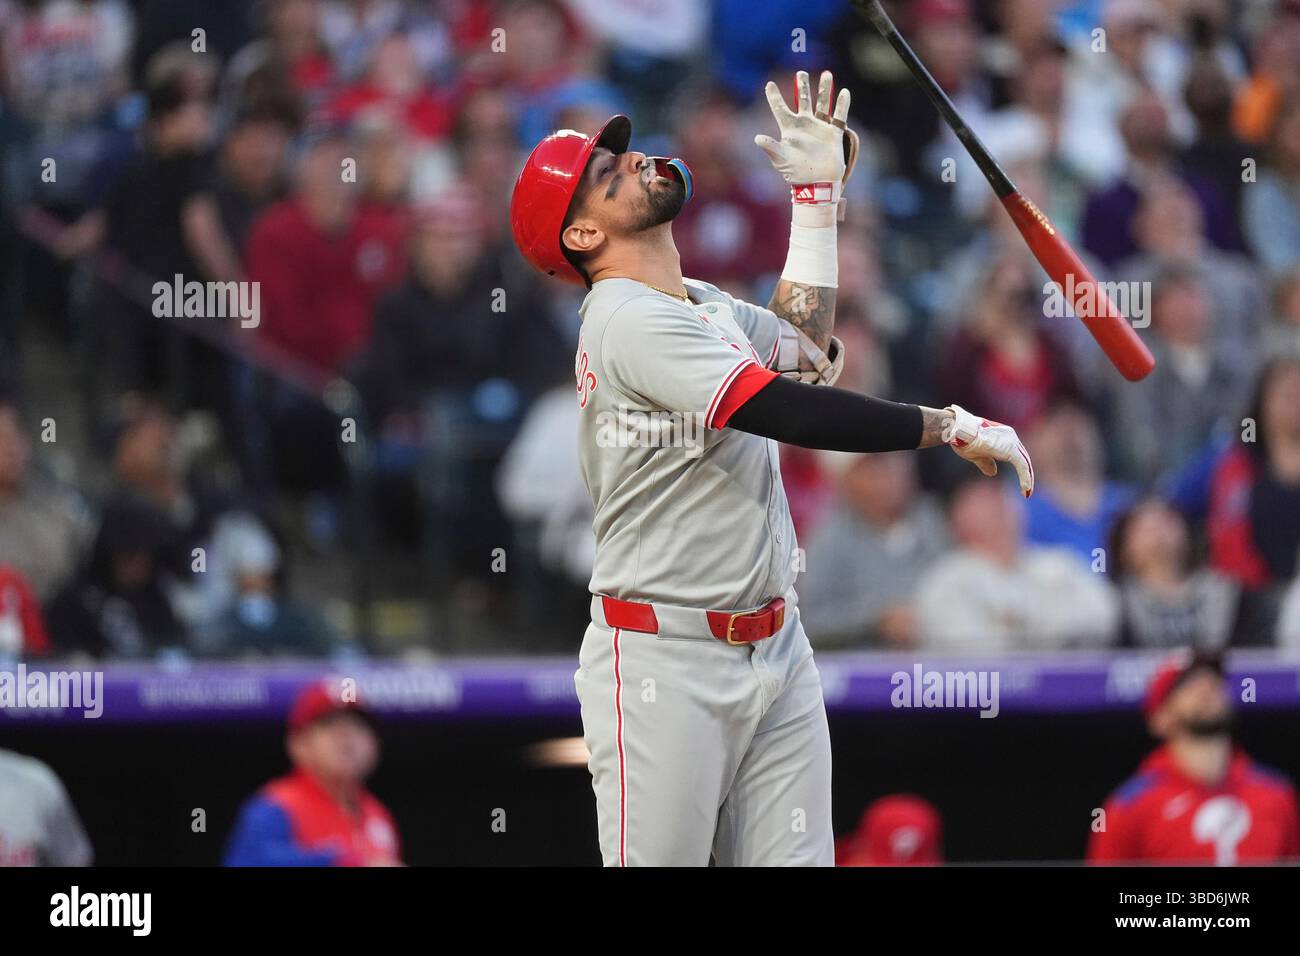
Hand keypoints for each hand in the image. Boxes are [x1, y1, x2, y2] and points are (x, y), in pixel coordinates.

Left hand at [755, 70, 856, 205]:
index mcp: (789, 129)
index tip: (769, 84)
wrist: (817, 184)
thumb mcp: (781, 160)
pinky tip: (844, 92)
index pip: (780, 109)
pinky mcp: (833, 134)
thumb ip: (771, 147)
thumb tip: (757, 138)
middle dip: (802, 86)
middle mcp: (804, 126)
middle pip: (803, 100)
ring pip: (822, 104)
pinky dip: (842, 104)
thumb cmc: (796, 173)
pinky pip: (838, 116)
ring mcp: (819, 128)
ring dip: (824, 89)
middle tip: (800, 72)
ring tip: (827, 74)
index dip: (774, 97)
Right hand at [942, 404, 1034, 497]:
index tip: (1019, 480)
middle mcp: (1010, 436)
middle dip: (1025, 474)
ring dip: (1027, 479)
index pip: (1014, 453)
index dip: (1017, 467)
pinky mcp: (1011, 449)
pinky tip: (1025, 489)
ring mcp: (1011, 442)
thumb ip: (987, 463)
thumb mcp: (977, 456)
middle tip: (1026, 490)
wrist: (961, 433)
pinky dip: (1025, 478)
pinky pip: (1022, 466)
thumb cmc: (964, 441)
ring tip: (1027, 493)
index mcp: (1002, 435)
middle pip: (1022, 458)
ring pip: (1024, 463)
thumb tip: (993, 473)